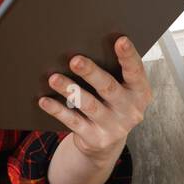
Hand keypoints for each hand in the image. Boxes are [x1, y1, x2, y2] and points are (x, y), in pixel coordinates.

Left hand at [38, 35, 152, 165]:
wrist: (106, 143)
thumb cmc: (110, 104)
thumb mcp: (119, 90)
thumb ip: (111, 72)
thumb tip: (82, 46)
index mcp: (139, 92)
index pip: (136, 72)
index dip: (128, 56)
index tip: (120, 40)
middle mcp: (130, 110)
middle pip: (109, 88)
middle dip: (91, 73)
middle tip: (75, 60)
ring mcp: (113, 126)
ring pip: (89, 105)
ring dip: (70, 90)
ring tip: (54, 78)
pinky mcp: (95, 138)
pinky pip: (73, 122)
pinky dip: (57, 110)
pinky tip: (44, 100)